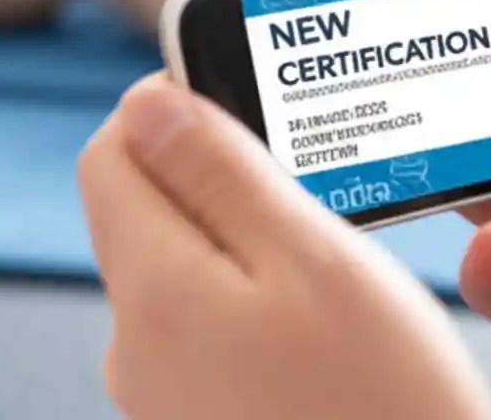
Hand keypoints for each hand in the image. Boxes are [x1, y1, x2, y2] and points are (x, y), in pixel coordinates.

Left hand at [78, 74, 490, 419]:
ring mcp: (161, 391)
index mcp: (154, 288)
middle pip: (146, 209)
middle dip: (219, 178)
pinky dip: (252, 300)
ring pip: (182, 267)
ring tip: (328, 262)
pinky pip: (206, 326)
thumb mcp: (310, 257)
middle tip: (312, 189)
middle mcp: (135, 344)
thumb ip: (218, 171)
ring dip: (244, 240)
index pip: (110, 152)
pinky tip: (319, 323)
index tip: (247, 108)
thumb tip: (142, 101)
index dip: (171, 109)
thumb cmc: (380, 396)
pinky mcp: (197, 418)